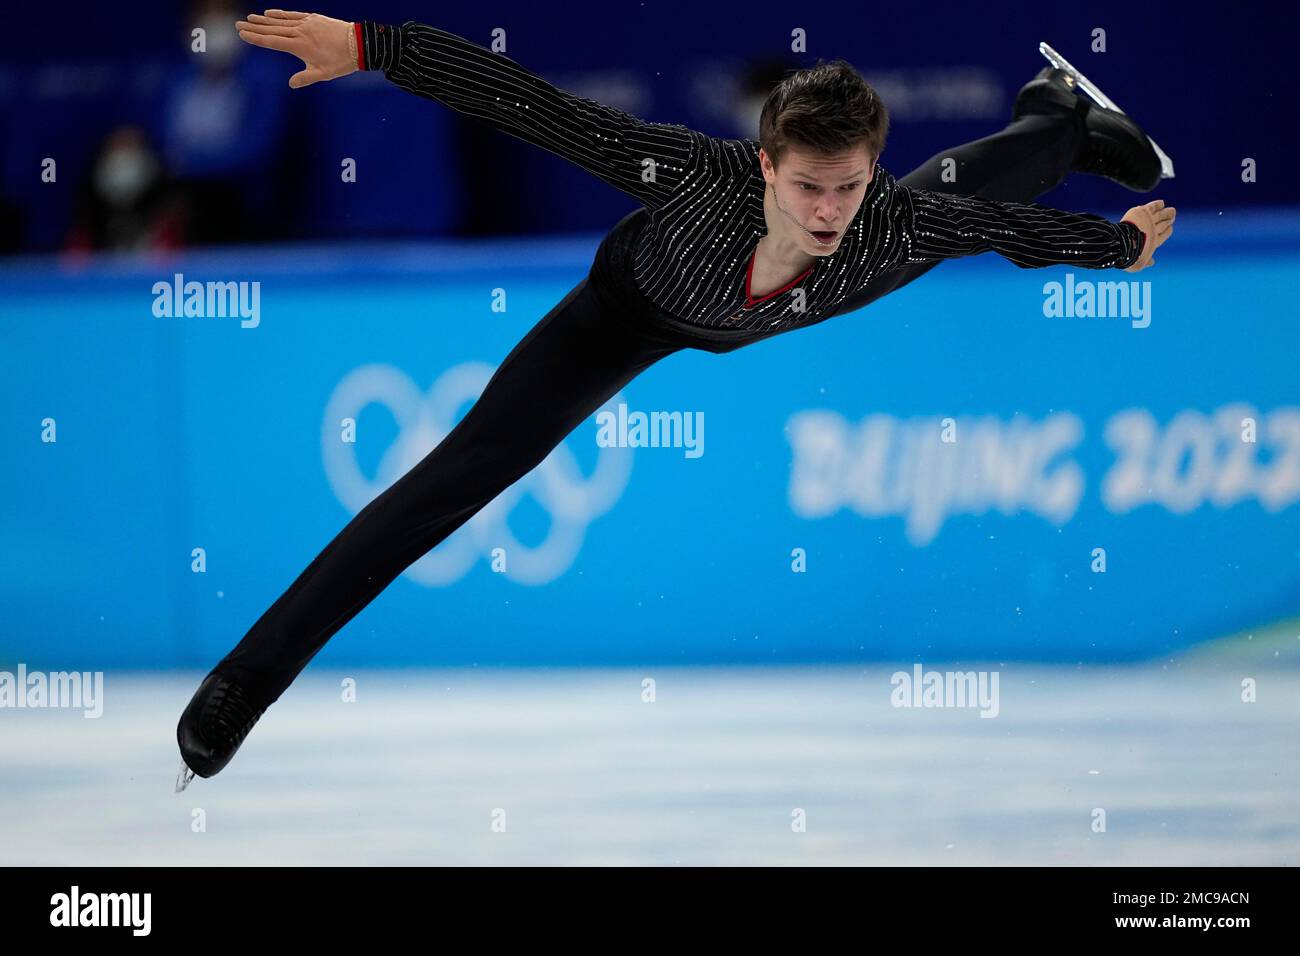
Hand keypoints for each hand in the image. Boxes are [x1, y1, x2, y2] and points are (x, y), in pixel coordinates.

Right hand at [235, 9, 356, 87]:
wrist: (359, 44)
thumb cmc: (341, 62)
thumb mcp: (323, 74)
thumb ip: (305, 78)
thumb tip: (291, 84)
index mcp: (299, 46)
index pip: (272, 42)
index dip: (256, 38)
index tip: (242, 35)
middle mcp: (300, 32)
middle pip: (272, 29)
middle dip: (254, 27)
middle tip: (238, 25)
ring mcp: (306, 23)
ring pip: (280, 21)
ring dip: (264, 19)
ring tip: (250, 18)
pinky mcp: (313, 18)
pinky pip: (293, 15)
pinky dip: (280, 14)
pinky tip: (270, 13)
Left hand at [1121, 199, 1175, 272]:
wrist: (1124, 243)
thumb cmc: (1130, 256)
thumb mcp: (1139, 263)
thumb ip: (1146, 262)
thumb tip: (1152, 262)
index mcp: (1154, 243)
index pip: (1164, 235)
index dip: (1167, 231)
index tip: (1170, 228)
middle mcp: (1154, 230)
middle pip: (1164, 224)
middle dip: (1168, 220)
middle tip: (1172, 217)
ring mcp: (1149, 220)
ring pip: (1161, 215)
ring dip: (1167, 212)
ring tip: (1172, 210)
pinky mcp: (1143, 212)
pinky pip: (1152, 206)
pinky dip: (1157, 204)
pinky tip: (1161, 203)